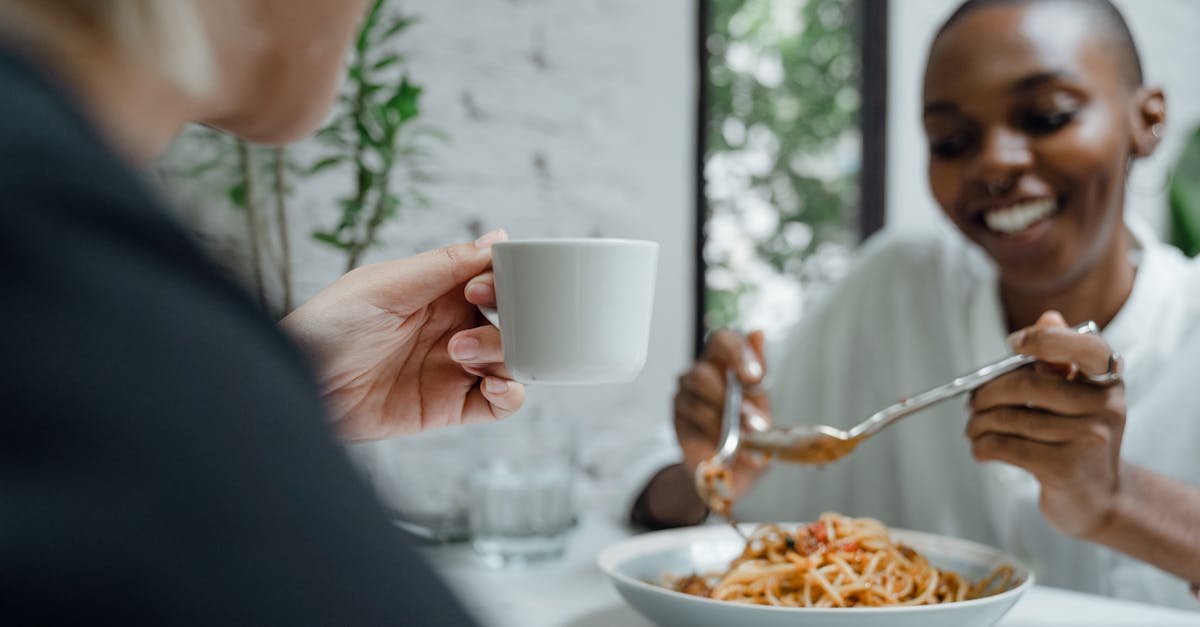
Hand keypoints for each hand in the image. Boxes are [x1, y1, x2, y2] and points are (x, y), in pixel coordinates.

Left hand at [282, 229, 524, 440]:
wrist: (300, 384)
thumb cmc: (328, 326)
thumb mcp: (384, 285)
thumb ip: (444, 265)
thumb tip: (498, 237)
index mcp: (440, 291)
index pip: (496, 281)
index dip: (503, 284)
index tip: (480, 290)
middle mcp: (453, 327)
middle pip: (512, 323)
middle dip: (507, 325)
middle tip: (464, 333)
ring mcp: (454, 368)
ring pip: (512, 361)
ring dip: (503, 357)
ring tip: (462, 356)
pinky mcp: (450, 407)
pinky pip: (500, 404)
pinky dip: (511, 395)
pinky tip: (493, 386)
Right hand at [674, 329, 769, 498]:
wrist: (733, 469)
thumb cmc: (748, 430)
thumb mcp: (762, 403)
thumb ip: (759, 373)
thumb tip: (757, 332)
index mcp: (724, 361)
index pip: (722, 340)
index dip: (737, 353)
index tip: (753, 377)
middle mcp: (700, 372)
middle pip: (702, 371)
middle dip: (731, 400)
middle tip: (755, 424)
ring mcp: (685, 394)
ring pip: (696, 400)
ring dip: (725, 421)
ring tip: (745, 439)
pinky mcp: (677, 418)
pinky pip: (692, 421)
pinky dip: (715, 435)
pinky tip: (727, 446)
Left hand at [966, 311, 1125, 536]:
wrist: (1099, 500)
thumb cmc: (1078, 439)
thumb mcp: (1079, 397)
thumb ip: (1061, 358)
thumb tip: (1047, 317)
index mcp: (1109, 380)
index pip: (1084, 347)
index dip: (1044, 340)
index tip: (1013, 344)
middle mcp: (1105, 406)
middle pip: (1028, 384)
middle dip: (987, 392)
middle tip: (971, 402)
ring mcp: (1087, 438)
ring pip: (1009, 418)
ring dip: (978, 423)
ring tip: (973, 429)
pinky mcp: (1064, 468)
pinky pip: (1005, 446)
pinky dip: (982, 446)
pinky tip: (980, 449)